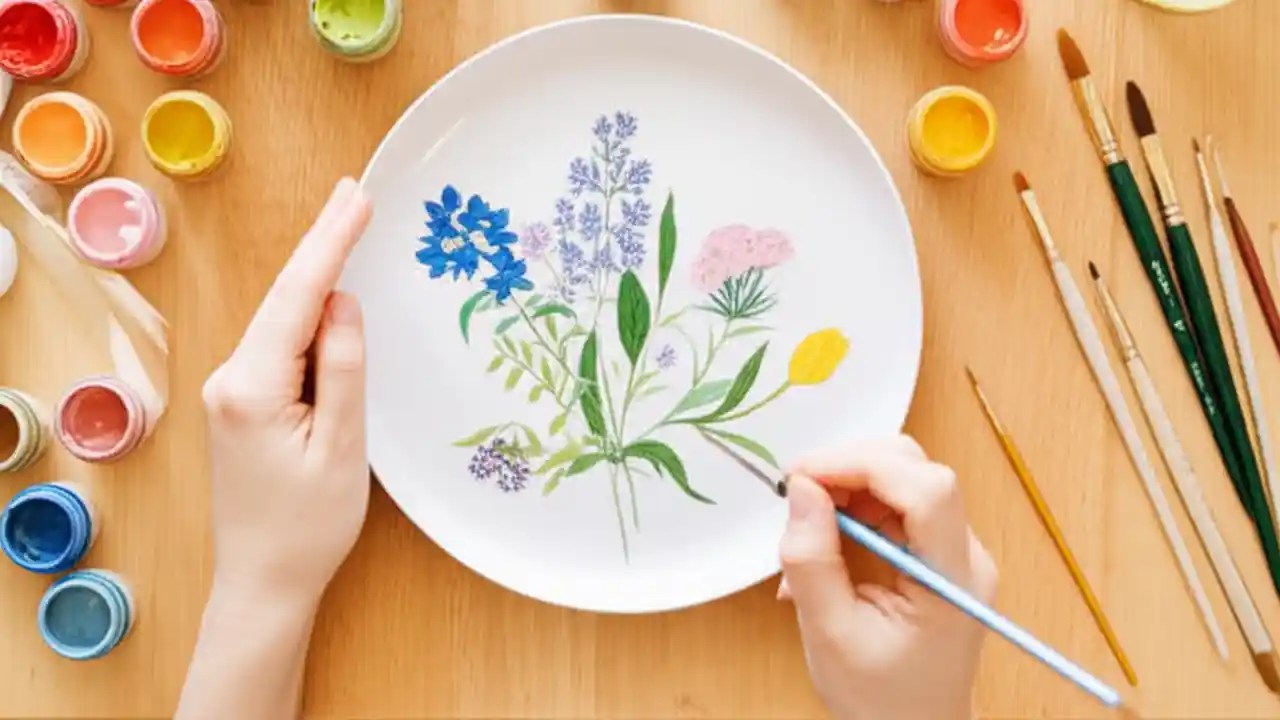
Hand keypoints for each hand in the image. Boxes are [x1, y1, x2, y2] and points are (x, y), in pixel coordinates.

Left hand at [201, 178, 372, 606]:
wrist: (263, 584)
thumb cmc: (308, 526)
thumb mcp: (343, 447)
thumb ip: (343, 369)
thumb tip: (342, 303)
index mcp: (252, 387)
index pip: (297, 298)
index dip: (329, 243)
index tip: (357, 199)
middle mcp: (230, 379)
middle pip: (284, 299)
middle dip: (322, 245)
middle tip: (355, 193)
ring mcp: (230, 392)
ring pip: (283, 323)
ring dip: (317, 281)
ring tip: (351, 229)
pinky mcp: (241, 405)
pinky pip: (281, 348)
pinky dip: (309, 320)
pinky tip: (332, 301)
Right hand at [779, 436, 997, 719]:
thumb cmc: (880, 700)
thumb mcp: (830, 637)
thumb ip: (812, 561)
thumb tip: (801, 490)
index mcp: (952, 582)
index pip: (926, 490)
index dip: (862, 466)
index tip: (803, 476)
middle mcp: (966, 556)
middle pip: (916, 470)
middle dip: (851, 466)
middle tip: (797, 488)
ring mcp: (956, 551)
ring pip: (905, 477)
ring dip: (849, 483)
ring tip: (808, 521)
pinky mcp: (937, 551)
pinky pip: (897, 503)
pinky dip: (855, 505)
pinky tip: (826, 536)